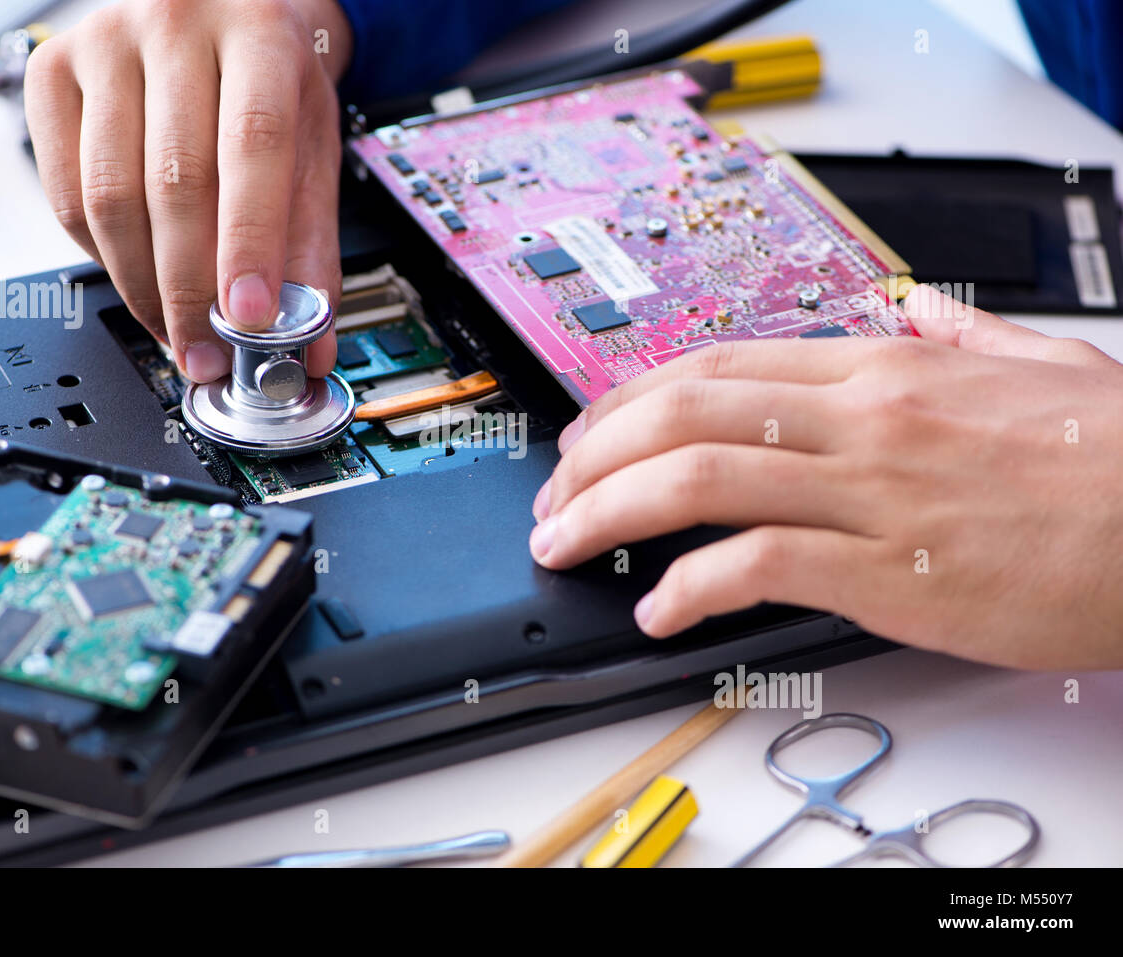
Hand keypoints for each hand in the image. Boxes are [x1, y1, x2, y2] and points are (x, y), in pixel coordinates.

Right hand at [23, 0, 348, 380]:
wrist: (221, 8)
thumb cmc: (269, 78)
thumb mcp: (311, 146)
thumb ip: (312, 246)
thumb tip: (311, 341)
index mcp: (260, 34)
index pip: (253, 147)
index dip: (249, 243)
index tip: (248, 317)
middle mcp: (175, 24)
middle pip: (174, 182)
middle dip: (190, 291)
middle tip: (209, 351)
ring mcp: (104, 43)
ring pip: (110, 196)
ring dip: (142, 286)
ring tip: (176, 330)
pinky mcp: (50, 72)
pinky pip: (66, 193)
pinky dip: (103, 256)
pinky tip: (138, 275)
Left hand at [530, 285, 1122, 668]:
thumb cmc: (1121, 457)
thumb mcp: (1041, 364)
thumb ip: (964, 334)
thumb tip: (918, 312)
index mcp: (885, 368)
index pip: (716, 368)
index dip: (629, 402)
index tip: (590, 438)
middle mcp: (862, 417)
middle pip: (682, 414)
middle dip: (593, 456)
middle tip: (554, 500)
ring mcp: (870, 493)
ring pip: (697, 479)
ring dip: (607, 513)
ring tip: (565, 546)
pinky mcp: (892, 571)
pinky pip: (757, 566)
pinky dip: (689, 587)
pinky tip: (658, 610)